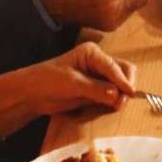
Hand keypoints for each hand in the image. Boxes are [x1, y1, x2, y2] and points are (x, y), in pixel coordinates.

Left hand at [23, 41, 138, 115]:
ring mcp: (98, 77)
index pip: (113, 66)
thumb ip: (96, 89)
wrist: (32, 94)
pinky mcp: (97, 90)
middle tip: (122, 102)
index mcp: (92, 53)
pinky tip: (112, 107)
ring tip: (117, 106)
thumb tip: (117, 95)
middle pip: (122, 71)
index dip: (123, 80)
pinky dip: (115, 100)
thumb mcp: (73, 84)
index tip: (130, 93)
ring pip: (120, 83)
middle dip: (125, 85)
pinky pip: (112, 94)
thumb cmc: (48, 81)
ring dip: (121, 94)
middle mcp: (99, 62)